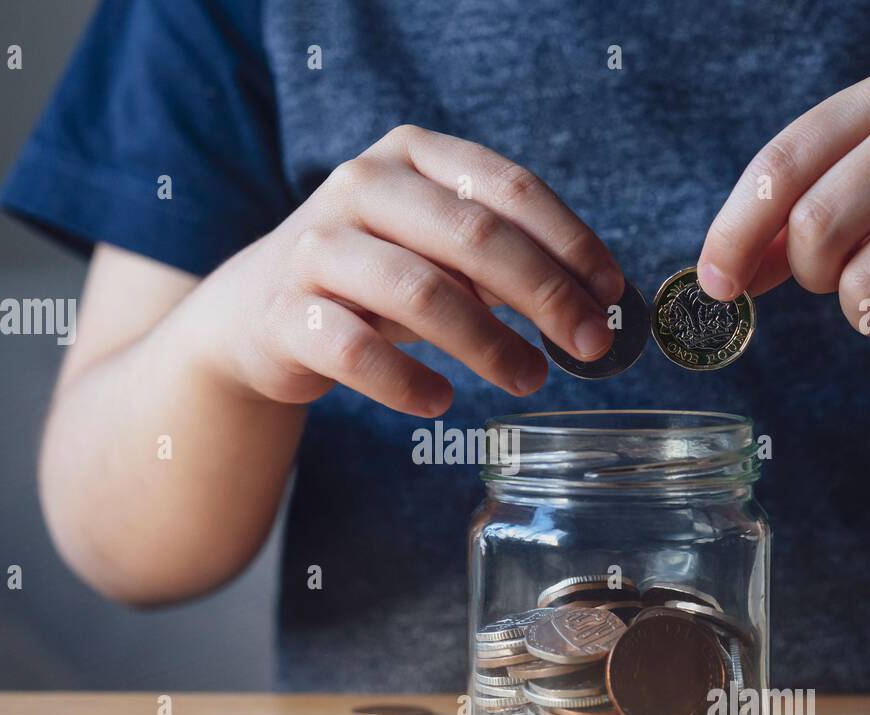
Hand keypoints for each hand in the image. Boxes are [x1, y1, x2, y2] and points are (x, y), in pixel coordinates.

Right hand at [204, 124, 623, 415]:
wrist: (257, 312)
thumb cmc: (372, 278)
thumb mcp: (436, 251)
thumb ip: (504, 264)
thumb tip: (596, 307)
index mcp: (411, 157)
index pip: (508, 188)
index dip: (570, 242)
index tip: (612, 293)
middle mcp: (361, 186)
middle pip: (473, 236)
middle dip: (544, 294)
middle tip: (589, 344)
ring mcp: (317, 248)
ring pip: (420, 292)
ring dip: (489, 344)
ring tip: (530, 379)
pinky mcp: (285, 313)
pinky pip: (358, 352)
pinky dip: (408, 383)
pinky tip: (441, 403)